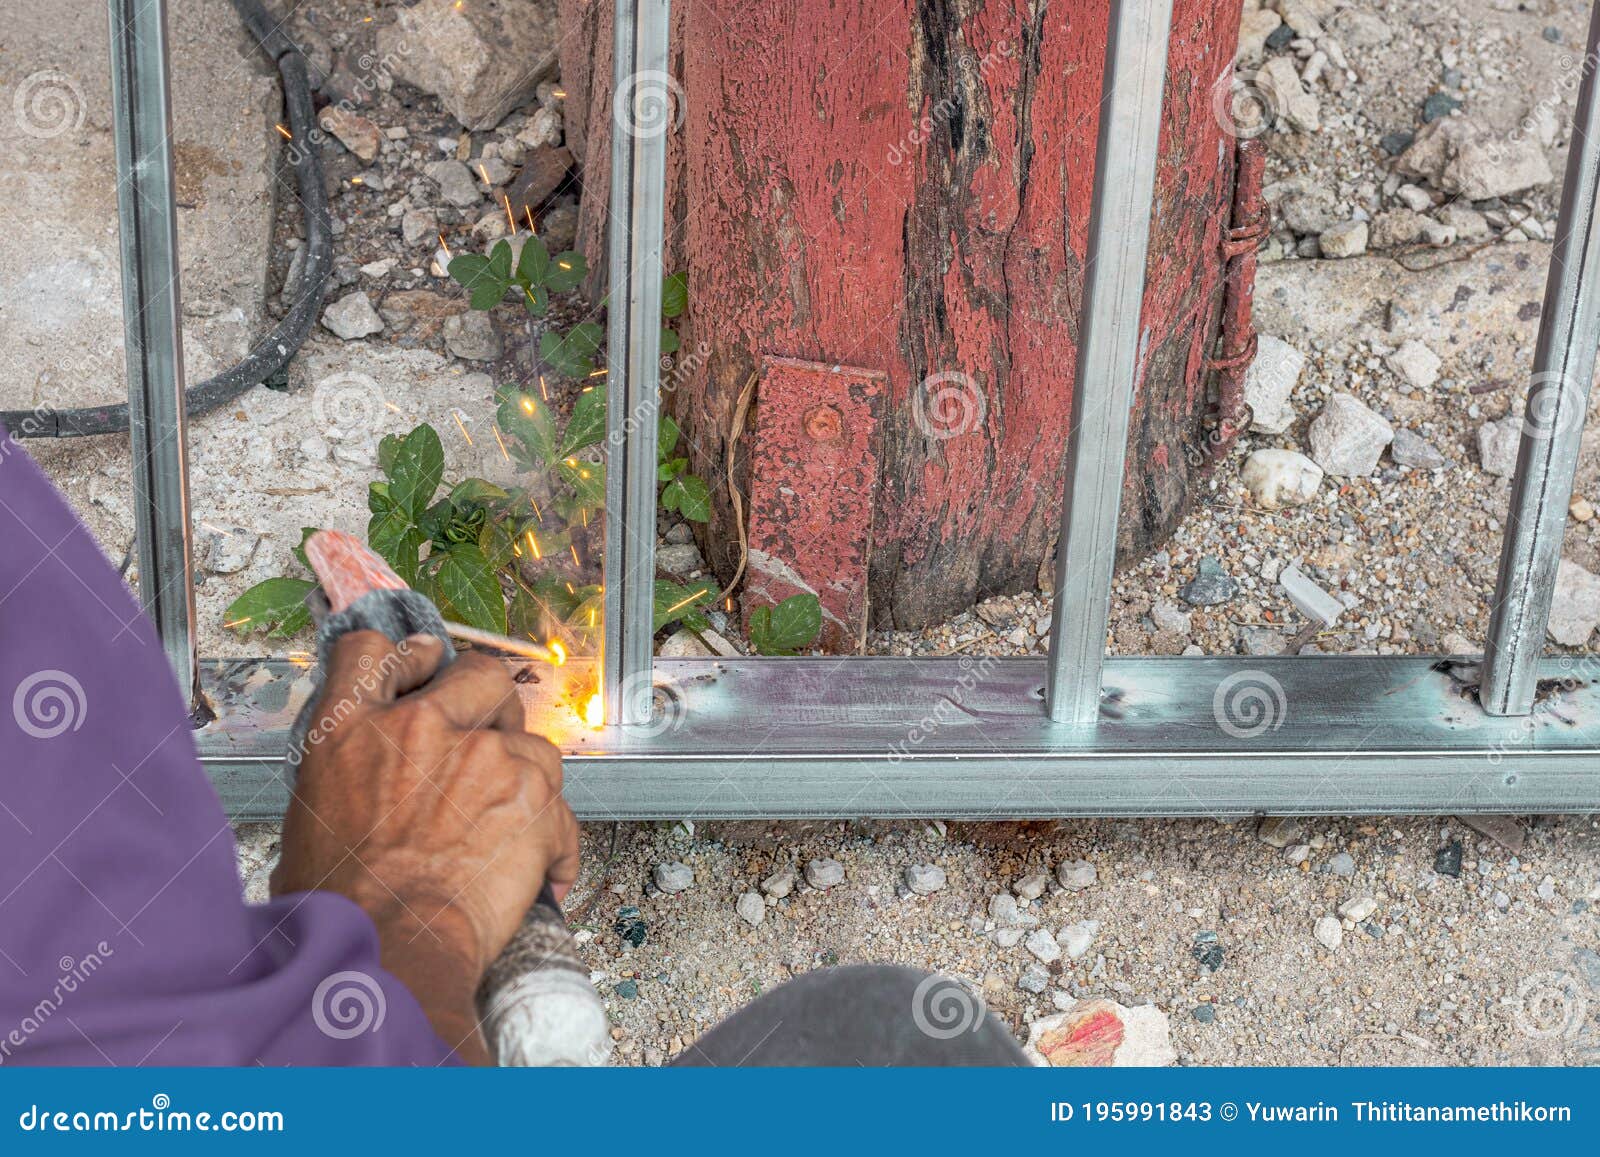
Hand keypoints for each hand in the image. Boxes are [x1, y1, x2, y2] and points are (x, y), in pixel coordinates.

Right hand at [271, 631, 578, 1060]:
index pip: (373, 653)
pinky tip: (540, 868)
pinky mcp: (531, 793)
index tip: (425, 665)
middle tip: (489, 743)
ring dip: (527, 777)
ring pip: (531, 740)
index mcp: (349, 731)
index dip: (407, 657)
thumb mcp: (310, 824)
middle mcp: (418, 728)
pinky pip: (561, 803)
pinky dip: (555, 839)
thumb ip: (349, 777)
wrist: (390, 950)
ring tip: (510, 826)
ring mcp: (481, 755)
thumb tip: (369, 782)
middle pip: (477, 675)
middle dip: (490, 704)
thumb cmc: (342, 909)